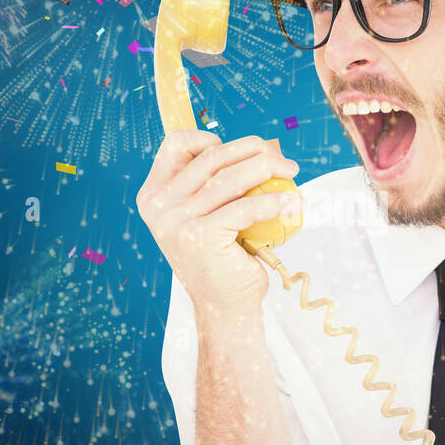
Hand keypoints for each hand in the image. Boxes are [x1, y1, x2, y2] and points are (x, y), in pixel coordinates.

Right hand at [137, 130, 301, 320]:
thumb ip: (210, 183)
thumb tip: (257, 147)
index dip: (208, 138)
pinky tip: (292, 202)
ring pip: (231, 178)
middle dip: (254, 151)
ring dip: (270, 169)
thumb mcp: (205, 215)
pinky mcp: (201, 236)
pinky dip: (274, 201)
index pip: (175, 144)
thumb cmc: (220, 256)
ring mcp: (176, 221)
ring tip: (292, 173)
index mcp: (153, 194)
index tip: (240, 150)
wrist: (222, 307)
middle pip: (212, 158)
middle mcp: (158, 205)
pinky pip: (246, 207)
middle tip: (283, 160)